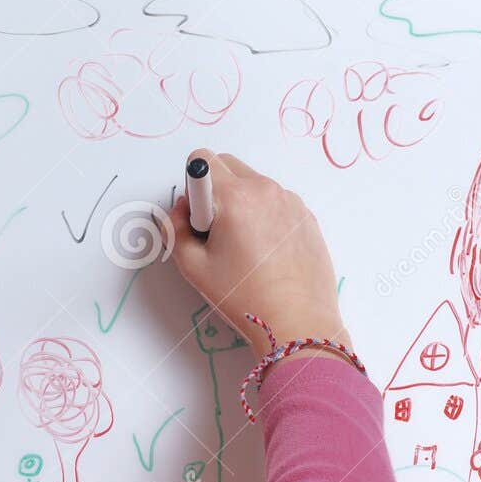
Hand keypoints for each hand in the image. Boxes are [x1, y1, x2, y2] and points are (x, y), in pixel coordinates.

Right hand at [167, 149, 351, 358]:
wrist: (297, 321)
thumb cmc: (244, 297)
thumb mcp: (194, 267)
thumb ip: (175, 230)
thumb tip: (179, 211)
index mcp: (236, 197)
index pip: (202, 160)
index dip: (191, 188)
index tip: (199, 218)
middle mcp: (265, 190)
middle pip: (228, 165)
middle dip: (214, 189)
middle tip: (215, 231)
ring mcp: (290, 201)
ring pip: (253, 183)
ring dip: (240, 202)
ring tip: (243, 247)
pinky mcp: (305, 216)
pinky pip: (275, 201)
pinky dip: (263, 215)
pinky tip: (265, 252)